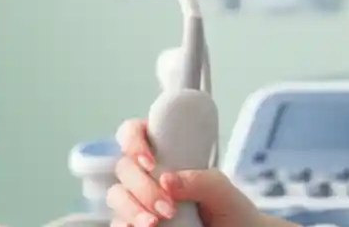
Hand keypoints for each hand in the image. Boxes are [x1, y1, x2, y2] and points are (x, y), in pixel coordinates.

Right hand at [108, 118, 265, 226]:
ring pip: (117, 195)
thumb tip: (166, 180)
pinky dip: (125, 224)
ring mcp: (139, 200)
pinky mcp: (134, 223)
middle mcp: (150, 173)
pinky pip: (117, 222)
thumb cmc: (232, 211)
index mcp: (169, 152)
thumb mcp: (223, 190)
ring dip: (131, 208)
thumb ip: (201, 180)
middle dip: (142, 186)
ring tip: (154, 224)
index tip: (149, 162)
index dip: (134, 140)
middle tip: (168, 208)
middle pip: (124, 166)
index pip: (136, 131)